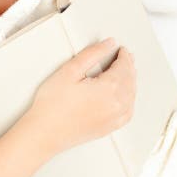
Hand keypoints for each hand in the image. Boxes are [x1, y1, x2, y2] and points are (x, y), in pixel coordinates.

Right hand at [27, 38, 136, 154]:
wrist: (44, 133)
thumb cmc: (52, 104)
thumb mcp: (70, 70)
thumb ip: (92, 54)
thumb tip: (109, 44)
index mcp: (109, 88)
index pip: (124, 67)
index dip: (123, 56)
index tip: (121, 49)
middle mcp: (116, 105)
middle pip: (130, 80)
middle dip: (128, 66)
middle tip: (125, 57)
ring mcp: (114, 119)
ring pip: (131, 95)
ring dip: (131, 81)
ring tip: (126, 72)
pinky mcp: (109, 128)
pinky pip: (128, 112)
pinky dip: (130, 100)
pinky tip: (125, 96)